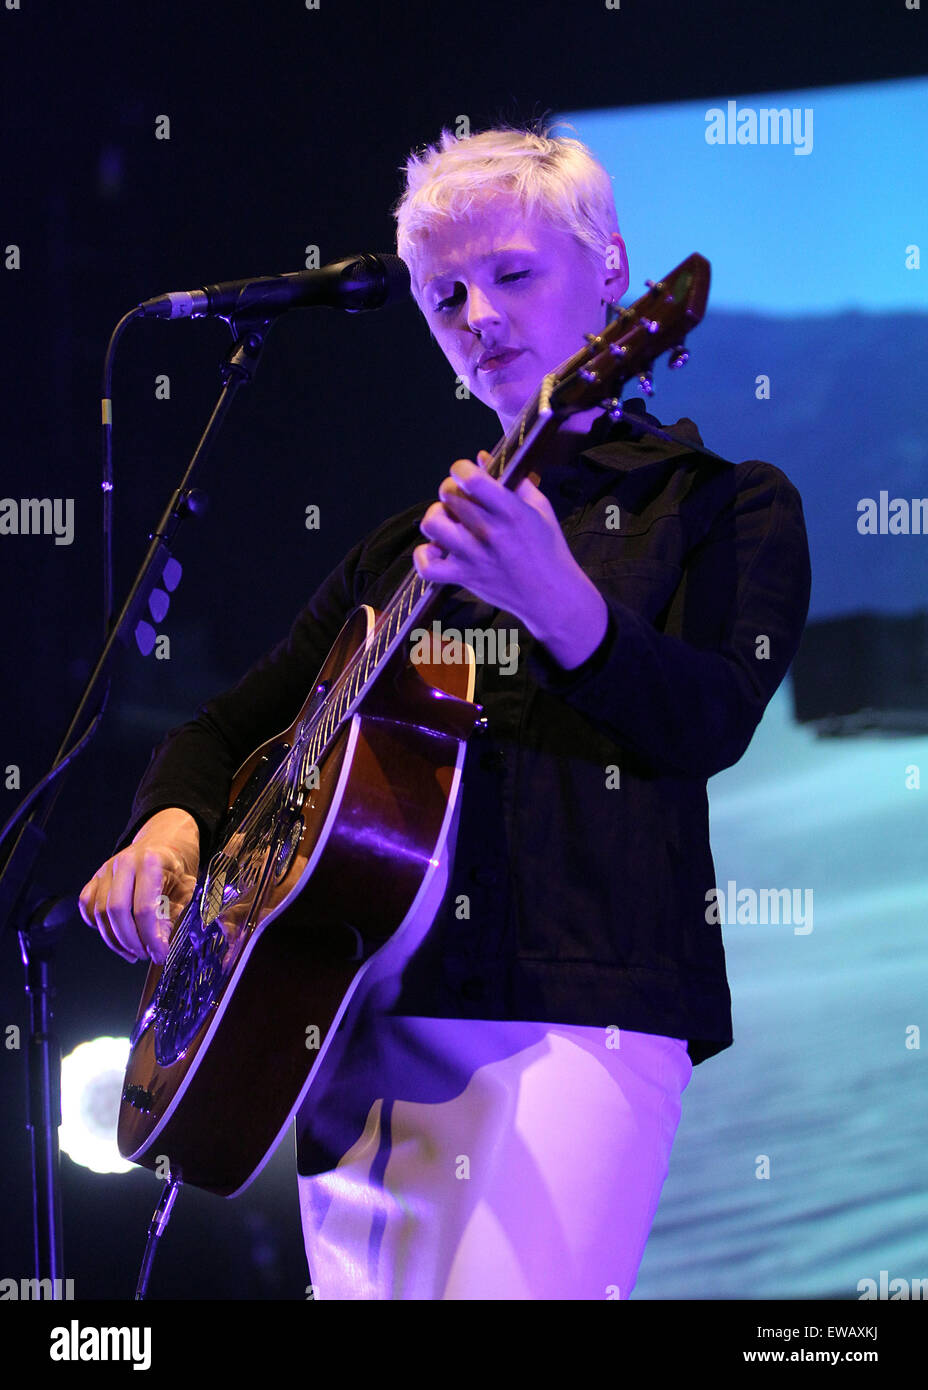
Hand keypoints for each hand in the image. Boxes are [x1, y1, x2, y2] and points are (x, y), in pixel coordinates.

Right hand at [78, 808, 199, 964]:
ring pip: (99, 912)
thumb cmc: (176, 865)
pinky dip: (97, 925)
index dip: (151, 937)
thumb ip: (171, 916)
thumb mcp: (185, 889)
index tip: (160, 953)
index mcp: (151, 862)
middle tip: (145, 954)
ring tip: (133, 951)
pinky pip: (87, 906)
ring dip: (114, 939)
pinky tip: (115, 935)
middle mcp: (124, 863)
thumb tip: (159, 945)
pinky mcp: (96, 877)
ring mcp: (106, 869)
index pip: (144, 909)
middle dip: (130, 941)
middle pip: (117, 911)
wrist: (164, 839)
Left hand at [413, 451, 608, 668]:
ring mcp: (473, 556)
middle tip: (461, 499)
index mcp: (510, 511)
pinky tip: (436, 549)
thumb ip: (512, 480)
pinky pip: (428, 567)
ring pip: (433, 524)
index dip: (460, 469)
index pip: (470, 478)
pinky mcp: (464, 577)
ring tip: (449, 521)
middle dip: (451, 490)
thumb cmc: (548, 549)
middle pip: (448, 495)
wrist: (552, 595)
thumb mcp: (539, 507)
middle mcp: (488, 532)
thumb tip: (481, 458)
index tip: (465, 473)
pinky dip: (424, 556)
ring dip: (436, 517)